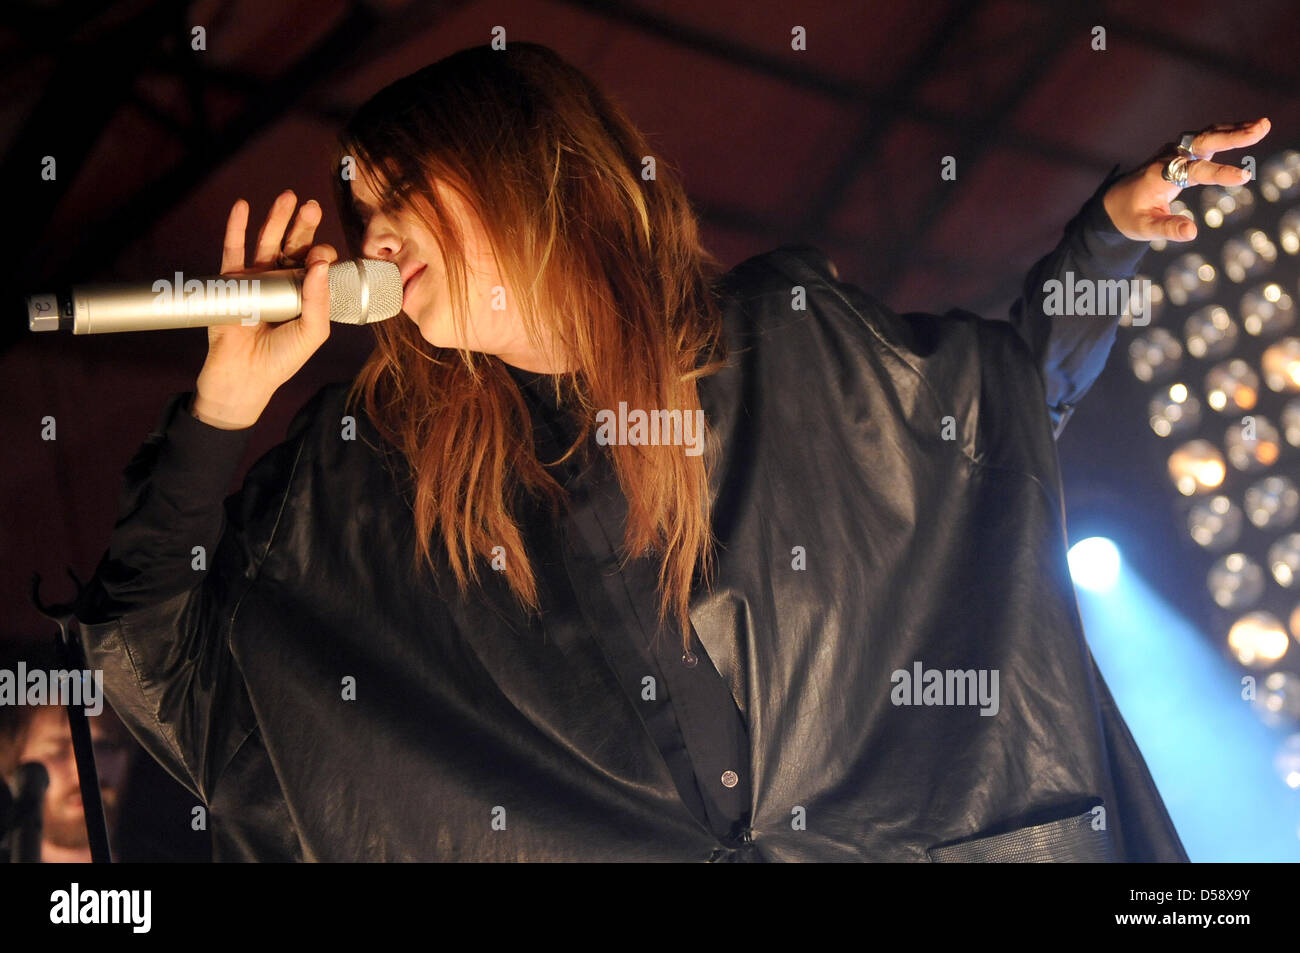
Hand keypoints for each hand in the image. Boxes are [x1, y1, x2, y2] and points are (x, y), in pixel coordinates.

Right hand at [193, 190, 338, 428]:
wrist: (244, 377)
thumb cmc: (282, 359)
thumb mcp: (312, 332)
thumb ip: (319, 299)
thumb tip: (321, 261)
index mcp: (306, 293)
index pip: (317, 265)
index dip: (322, 256)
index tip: (322, 255)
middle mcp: (282, 282)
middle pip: (294, 246)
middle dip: (303, 225)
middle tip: (312, 207)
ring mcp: (256, 279)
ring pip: (267, 242)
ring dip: (276, 219)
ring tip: (287, 197)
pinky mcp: (230, 281)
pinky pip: (233, 249)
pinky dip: (236, 226)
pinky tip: (243, 206)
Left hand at [1102, 117, 1270, 242]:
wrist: (1115, 201)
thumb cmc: (1130, 216)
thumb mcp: (1144, 228)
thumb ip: (1168, 228)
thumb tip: (1192, 232)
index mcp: (1160, 174)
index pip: (1195, 171)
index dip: (1219, 173)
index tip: (1243, 176)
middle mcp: (1169, 157)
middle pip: (1203, 141)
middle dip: (1232, 135)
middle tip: (1262, 128)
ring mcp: (1176, 151)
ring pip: (1207, 135)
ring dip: (1234, 130)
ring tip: (1262, 125)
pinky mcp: (1182, 151)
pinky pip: (1206, 137)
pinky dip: (1227, 132)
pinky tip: (1249, 129)